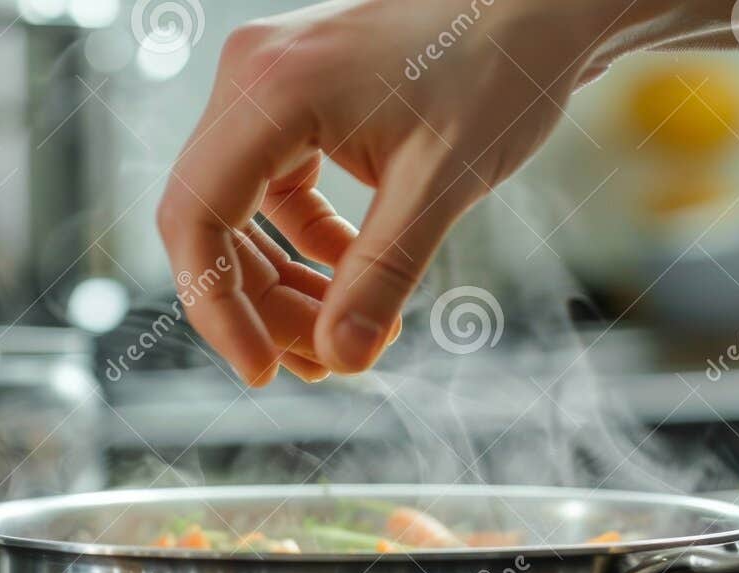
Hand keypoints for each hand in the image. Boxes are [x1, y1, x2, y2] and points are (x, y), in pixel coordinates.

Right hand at [156, 0, 643, 383]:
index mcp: (270, 90)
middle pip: (213, 223)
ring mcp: (269, 87)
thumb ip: (383, 276)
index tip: (259, 369)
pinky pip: (277, 193)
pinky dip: (309, 248)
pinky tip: (357, 279)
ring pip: (242, 215)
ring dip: (284, 284)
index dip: (217, 308)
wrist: (541, 6)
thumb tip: (340, 358)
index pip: (197, 218)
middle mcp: (252, 79)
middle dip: (261, 305)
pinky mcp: (295, 102)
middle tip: (322, 363)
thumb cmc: (501, 65)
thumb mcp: (442, 183)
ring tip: (342, 337)